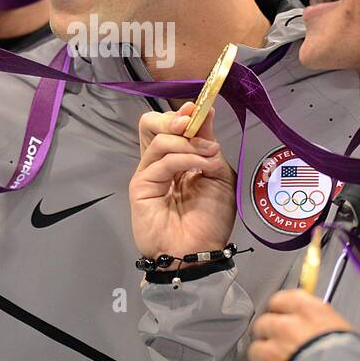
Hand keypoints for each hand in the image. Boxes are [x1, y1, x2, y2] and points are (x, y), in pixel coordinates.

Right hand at [129, 101, 235, 258]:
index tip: (201, 107)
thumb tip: (205, 112)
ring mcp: (148, 173)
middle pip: (151, 124)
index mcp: (177, 159)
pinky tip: (201, 164)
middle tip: (193, 122)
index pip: (171, 125)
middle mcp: (160, 162)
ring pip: (157, 138)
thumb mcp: (218, 176)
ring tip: (208, 152)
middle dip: (174, 118)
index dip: (184, 113)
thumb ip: (208, 145)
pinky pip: (160, 160)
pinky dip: (183, 157)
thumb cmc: (210, 221)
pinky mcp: (141, 185)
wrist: (200, 254)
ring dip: (187, 140)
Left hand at [248, 290, 350, 360]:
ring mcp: (274, 353)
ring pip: (256, 349)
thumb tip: (309, 318)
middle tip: (281, 342)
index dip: (280, 309)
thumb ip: (319, 321)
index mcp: (308, 312)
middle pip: (263, 323)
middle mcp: (287, 328)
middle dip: (269, 332)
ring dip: (265, 356)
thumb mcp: (343, 331)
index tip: (281, 314)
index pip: (280, 299)